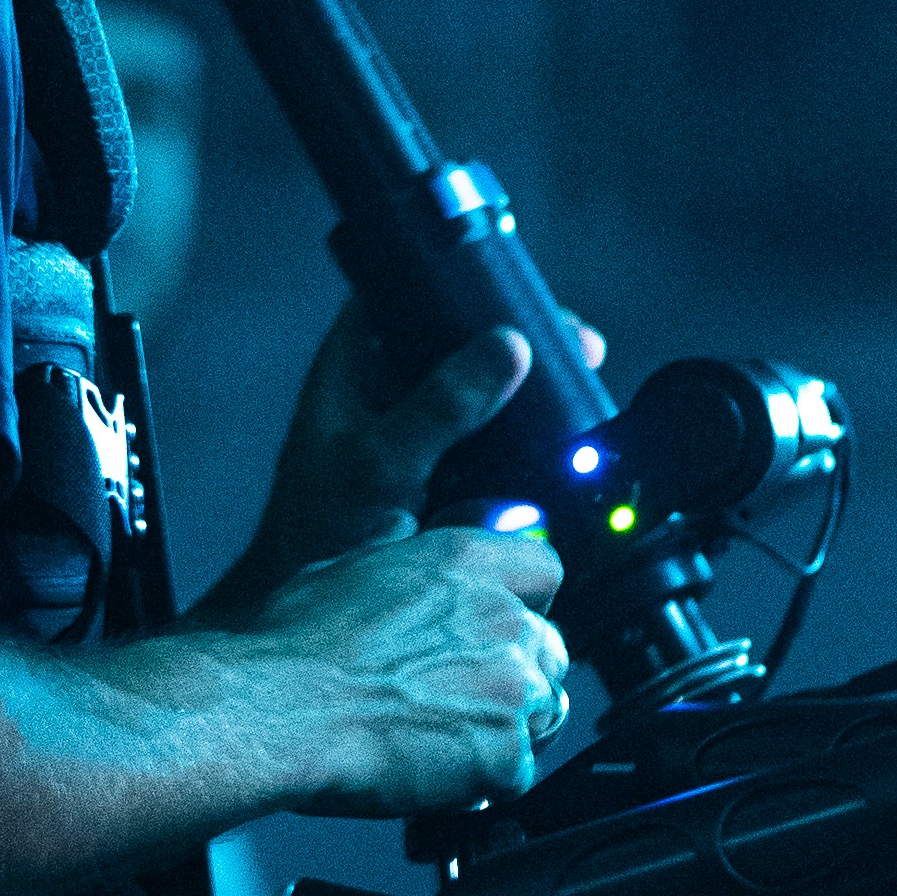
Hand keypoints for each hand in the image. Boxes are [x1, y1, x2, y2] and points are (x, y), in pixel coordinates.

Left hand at [224, 303, 604, 603]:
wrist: (319, 612)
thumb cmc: (317, 532)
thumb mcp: (380, 462)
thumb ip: (439, 406)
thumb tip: (507, 347)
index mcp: (358, 357)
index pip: (414, 287)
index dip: (470, 283)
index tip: (528, 297)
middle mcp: (390, 382)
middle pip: (467, 338)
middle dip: (523, 345)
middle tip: (577, 350)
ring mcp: (421, 427)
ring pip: (488, 392)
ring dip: (530, 399)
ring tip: (579, 399)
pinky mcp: (447, 470)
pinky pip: (498, 443)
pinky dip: (529, 446)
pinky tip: (561, 450)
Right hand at [236, 516, 571, 818]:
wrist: (274, 713)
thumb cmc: (292, 647)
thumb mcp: (337, 569)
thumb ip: (385, 550)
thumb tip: (397, 529)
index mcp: (465, 563)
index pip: (542, 571)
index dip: (525, 603)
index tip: (503, 626)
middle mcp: (500, 618)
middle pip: (549, 648)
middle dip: (515, 675)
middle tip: (463, 698)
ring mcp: (509, 687)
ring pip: (544, 712)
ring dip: (508, 729)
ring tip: (448, 742)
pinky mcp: (503, 753)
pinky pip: (516, 774)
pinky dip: (483, 783)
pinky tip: (437, 777)